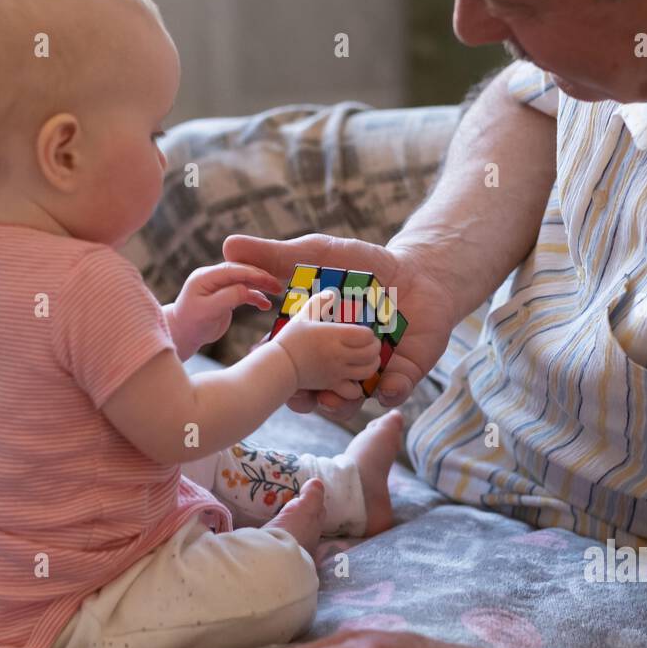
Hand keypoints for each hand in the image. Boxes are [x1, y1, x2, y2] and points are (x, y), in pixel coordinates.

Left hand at [170, 262, 281, 359]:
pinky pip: (244, 292)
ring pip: (245, 281)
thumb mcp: (208, 311)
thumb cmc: (191, 323)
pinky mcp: (226, 296)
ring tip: (277, 291)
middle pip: (242, 272)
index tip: (269, 279)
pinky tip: (266, 305)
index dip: (252, 273)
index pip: (233, 270)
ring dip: (261, 285)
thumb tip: (247, 289)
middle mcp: (213, 277)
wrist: (183, 334)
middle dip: (261, 277)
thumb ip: (227, 298)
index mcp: (205, 276)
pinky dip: (255, 297)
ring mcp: (220, 286)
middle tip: (278, 285)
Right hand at [224, 233, 458, 419]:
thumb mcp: (318, 256)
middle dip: (305, 399)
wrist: (418, 270)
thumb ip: (277, 257)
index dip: (273, 369)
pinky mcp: (401, 374)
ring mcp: (367, 373)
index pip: (286, 363)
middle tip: (301, 396)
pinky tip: (385, 384)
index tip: (264, 366)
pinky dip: (389, 391)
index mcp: (312, 341)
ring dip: (341, 404)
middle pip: (313, 393)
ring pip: (349, 401)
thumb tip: (228, 244)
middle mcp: (336, 364)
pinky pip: (393, 392)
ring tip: (334, 397)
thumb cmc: (363, 265)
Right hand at [274, 292, 380, 397]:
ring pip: (368, 371)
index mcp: (334, 335)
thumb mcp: (304, 315)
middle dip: (374, 348)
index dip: (369, 334)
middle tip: (370, 345)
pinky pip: (354, 391)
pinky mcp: (332, 385)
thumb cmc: (291, 339)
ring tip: (366, 360)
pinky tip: (354, 378)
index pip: (366, 335)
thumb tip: (332, 293)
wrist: (279, 365)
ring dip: (371, 365)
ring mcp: (337, 372)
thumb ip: (319, 302)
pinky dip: (357, 387)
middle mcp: (339, 354)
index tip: (365, 333)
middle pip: (371, 353)